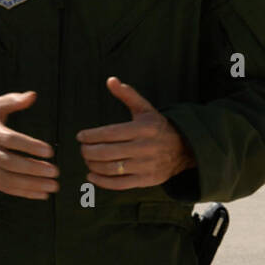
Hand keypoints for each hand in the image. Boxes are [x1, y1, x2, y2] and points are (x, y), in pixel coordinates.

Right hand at [0, 91, 58, 199]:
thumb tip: (32, 95)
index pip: (10, 140)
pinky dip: (24, 193)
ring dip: (32, 185)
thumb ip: (13, 101)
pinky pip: (5, 188)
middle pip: (11, 163)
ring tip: (53, 186)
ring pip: (9, 179)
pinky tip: (41, 194)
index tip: (49, 151)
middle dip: (34, 169)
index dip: (30, 146)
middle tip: (55, 171)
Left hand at [77, 76, 195, 188]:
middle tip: (82, 149)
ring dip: (93, 165)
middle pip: (108, 152)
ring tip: (87, 160)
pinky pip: (120, 184)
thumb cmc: (158, 126)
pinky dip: (102, 181)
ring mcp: (146, 165)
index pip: (110, 133)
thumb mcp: (145, 109)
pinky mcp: (147, 180)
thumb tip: (110, 80)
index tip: (80, 136)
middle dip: (89, 151)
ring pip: (112, 168)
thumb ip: (127, 95)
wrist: (184, 148)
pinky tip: (92, 176)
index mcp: (144, 128)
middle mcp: (145, 147)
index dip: (91, 136)